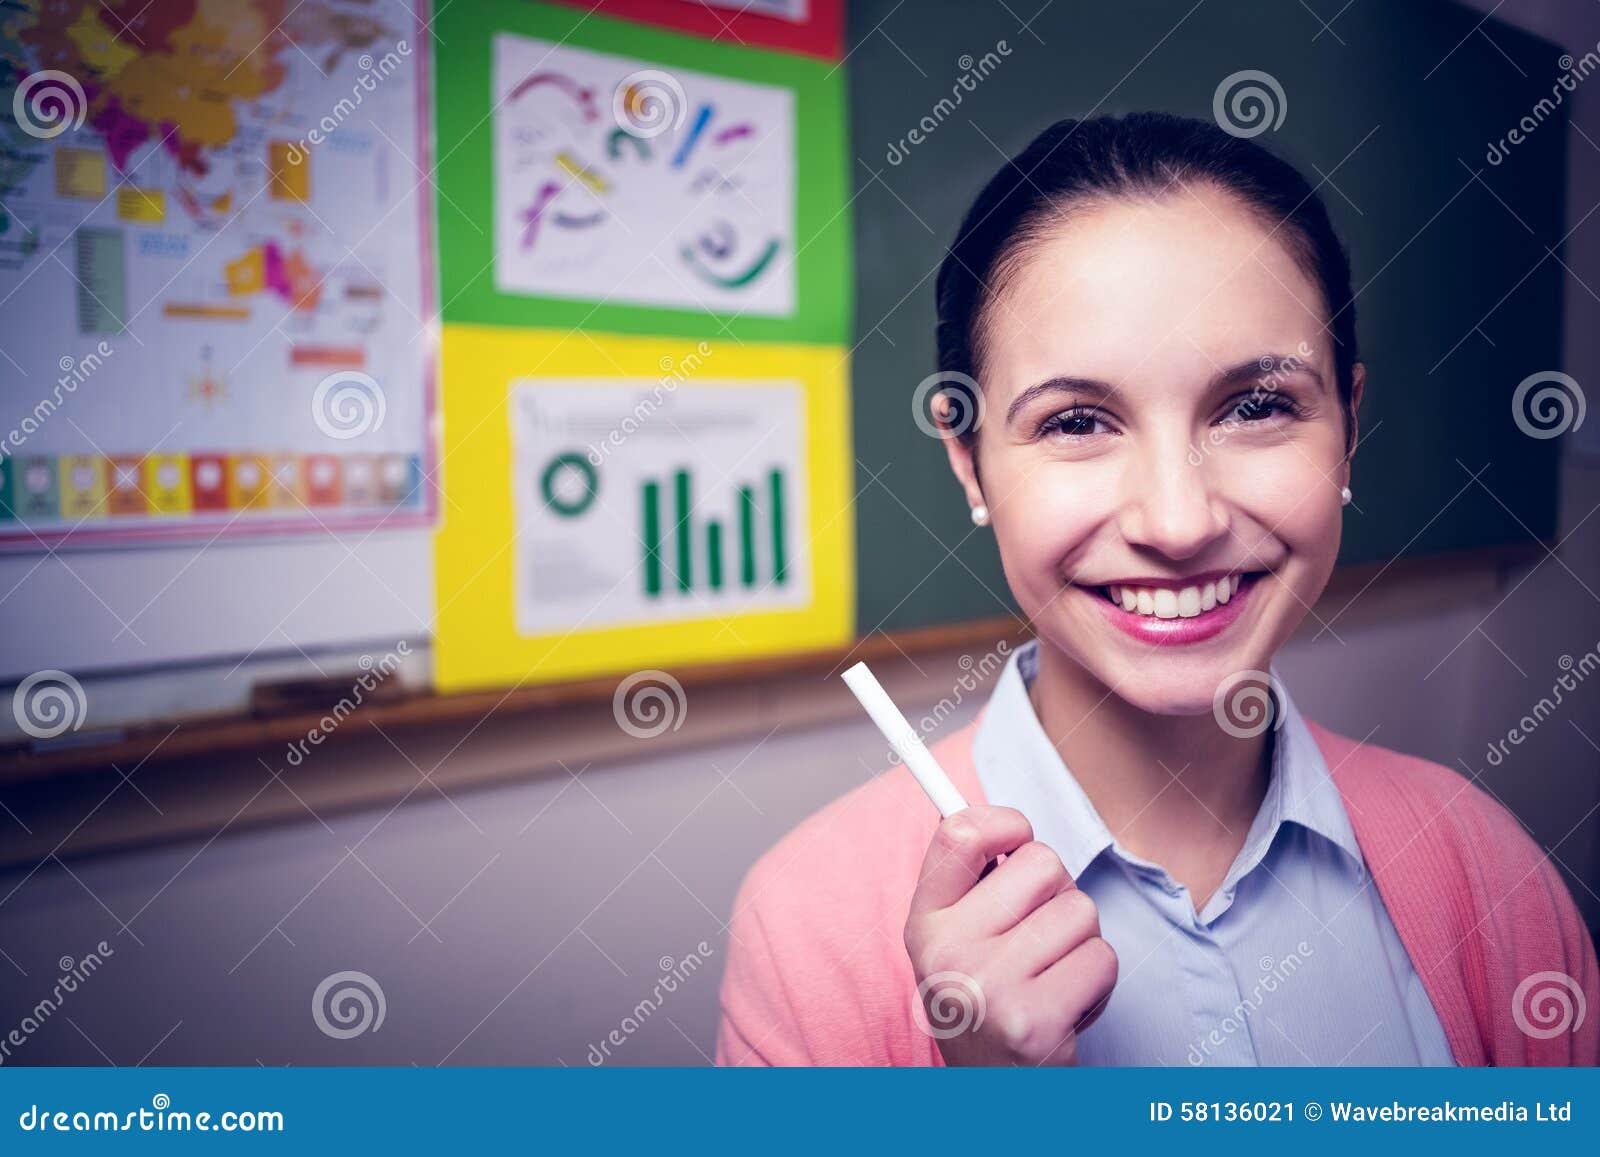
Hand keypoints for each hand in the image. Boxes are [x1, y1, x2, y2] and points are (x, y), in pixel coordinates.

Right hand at [903, 805, 1116, 1065]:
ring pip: (1081, 912)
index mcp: (924, 923)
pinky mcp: (1034, 1022)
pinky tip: (1067, 1006)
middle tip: (1040, 935)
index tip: (1017, 838)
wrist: (994, 1096)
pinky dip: (1098, 983)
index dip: (1003, 821)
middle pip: (1042, 864)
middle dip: (1059, 894)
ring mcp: (990, 987)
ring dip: (1081, 944)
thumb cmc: (988, 1004)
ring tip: (1052, 977)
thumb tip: (1004, 821)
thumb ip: (972, 884)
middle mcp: (948, 952)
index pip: (959, 833)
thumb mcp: (956, 942)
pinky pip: (1101, 959)